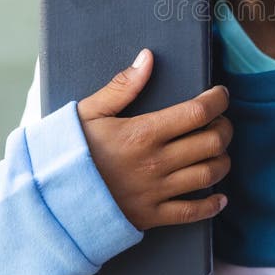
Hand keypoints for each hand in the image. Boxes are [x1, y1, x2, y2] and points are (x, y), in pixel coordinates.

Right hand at [76, 49, 231, 229]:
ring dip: (223, 160)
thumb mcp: (89, 112)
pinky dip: (212, 205)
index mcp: (143, 133)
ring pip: (209, 174)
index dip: (218, 100)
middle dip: (225, 128)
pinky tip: (220, 197)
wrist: (49, 198)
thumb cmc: (69, 151)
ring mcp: (156, 192)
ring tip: (219, 151)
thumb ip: (122, 86)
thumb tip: (148, 58)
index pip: (198, 112)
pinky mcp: (151, 216)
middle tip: (221, 121)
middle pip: (212, 142)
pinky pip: (192, 213)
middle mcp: (156, 162)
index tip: (221, 94)